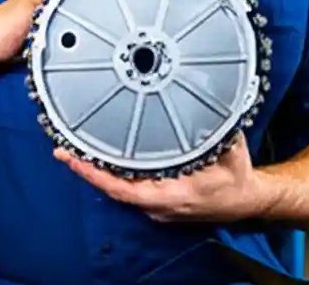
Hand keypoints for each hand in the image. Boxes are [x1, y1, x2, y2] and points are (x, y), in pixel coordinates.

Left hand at [56, 133, 277, 222]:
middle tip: (62, 148)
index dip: (94, 175)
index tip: (73, 159)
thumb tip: (205, 101)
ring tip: (72, 150)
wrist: (246, 200)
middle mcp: (159, 205)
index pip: (122, 189)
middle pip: (112, 190)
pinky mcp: (156, 202)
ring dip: (96, 171)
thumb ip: (214, 129)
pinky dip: (110, 174)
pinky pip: (127, 188)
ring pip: (117, 190)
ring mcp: (156, 206)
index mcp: (173, 196)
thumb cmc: (236, 178)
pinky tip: (97, 158)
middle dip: (86, 169)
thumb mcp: (230, 150)